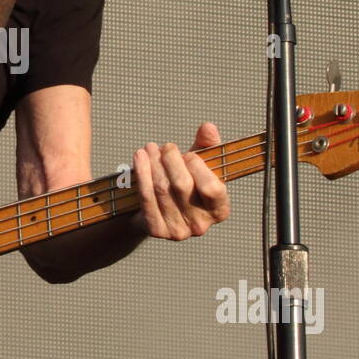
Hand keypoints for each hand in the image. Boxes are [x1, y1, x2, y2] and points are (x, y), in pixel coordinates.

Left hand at [131, 122, 230, 239]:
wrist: (159, 213)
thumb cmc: (185, 185)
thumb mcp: (199, 165)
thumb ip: (206, 146)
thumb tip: (208, 128)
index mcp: (219, 210)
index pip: (212, 188)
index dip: (198, 167)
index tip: (188, 153)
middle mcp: (200, 225)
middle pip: (182, 185)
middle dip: (170, 160)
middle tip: (165, 147)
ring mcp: (178, 231)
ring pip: (161, 189)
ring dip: (153, 163)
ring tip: (150, 148)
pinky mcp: (157, 230)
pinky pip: (146, 197)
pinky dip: (141, 173)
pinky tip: (139, 157)